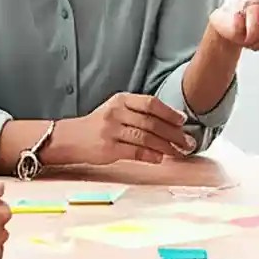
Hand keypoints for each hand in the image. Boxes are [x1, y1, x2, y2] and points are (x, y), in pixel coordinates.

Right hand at [64, 93, 195, 164]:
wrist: (70, 138)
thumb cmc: (99, 124)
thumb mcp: (116, 109)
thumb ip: (139, 112)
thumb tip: (170, 122)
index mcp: (121, 100)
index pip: (151, 103)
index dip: (170, 113)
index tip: (183, 122)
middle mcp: (116, 112)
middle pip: (151, 122)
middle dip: (173, 133)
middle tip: (187, 142)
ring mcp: (111, 130)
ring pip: (145, 137)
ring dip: (166, 146)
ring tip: (178, 152)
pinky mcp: (108, 148)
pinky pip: (135, 152)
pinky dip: (150, 155)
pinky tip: (160, 158)